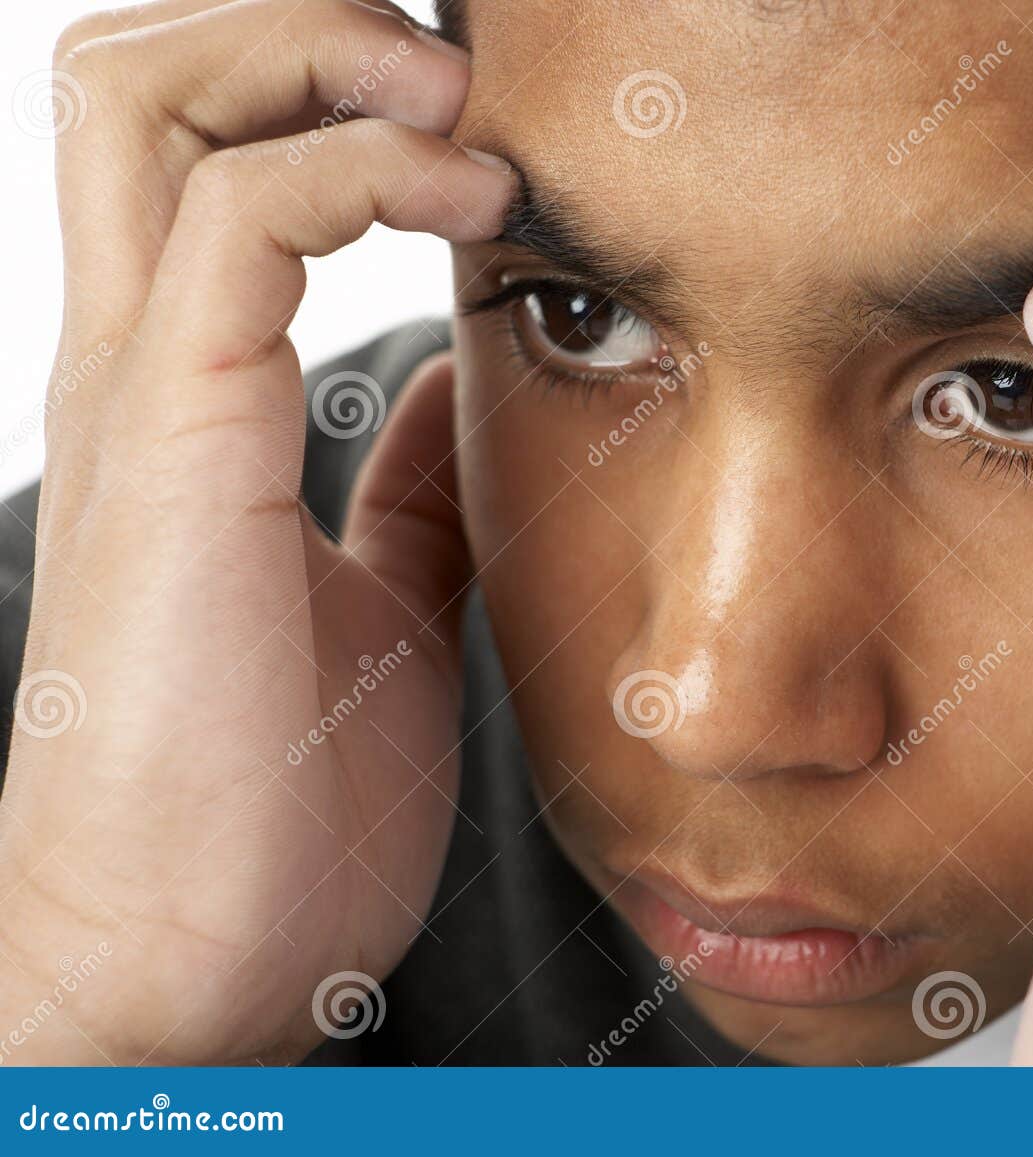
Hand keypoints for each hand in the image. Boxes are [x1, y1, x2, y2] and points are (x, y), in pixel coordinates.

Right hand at [0, 0, 512, 1062]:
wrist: (198, 966)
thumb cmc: (276, 802)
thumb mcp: (383, 604)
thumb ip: (407, 484)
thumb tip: (462, 382)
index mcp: (191, 395)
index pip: (202, 148)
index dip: (321, 83)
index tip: (477, 119)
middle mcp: (140, 363)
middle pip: (143, 77)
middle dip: (298, 25)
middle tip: (452, 73)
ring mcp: (142, 395)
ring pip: (155, 102)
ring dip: (320, 54)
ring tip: (460, 111)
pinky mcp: (177, 447)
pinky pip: (242, 222)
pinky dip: (359, 170)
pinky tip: (471, 203)